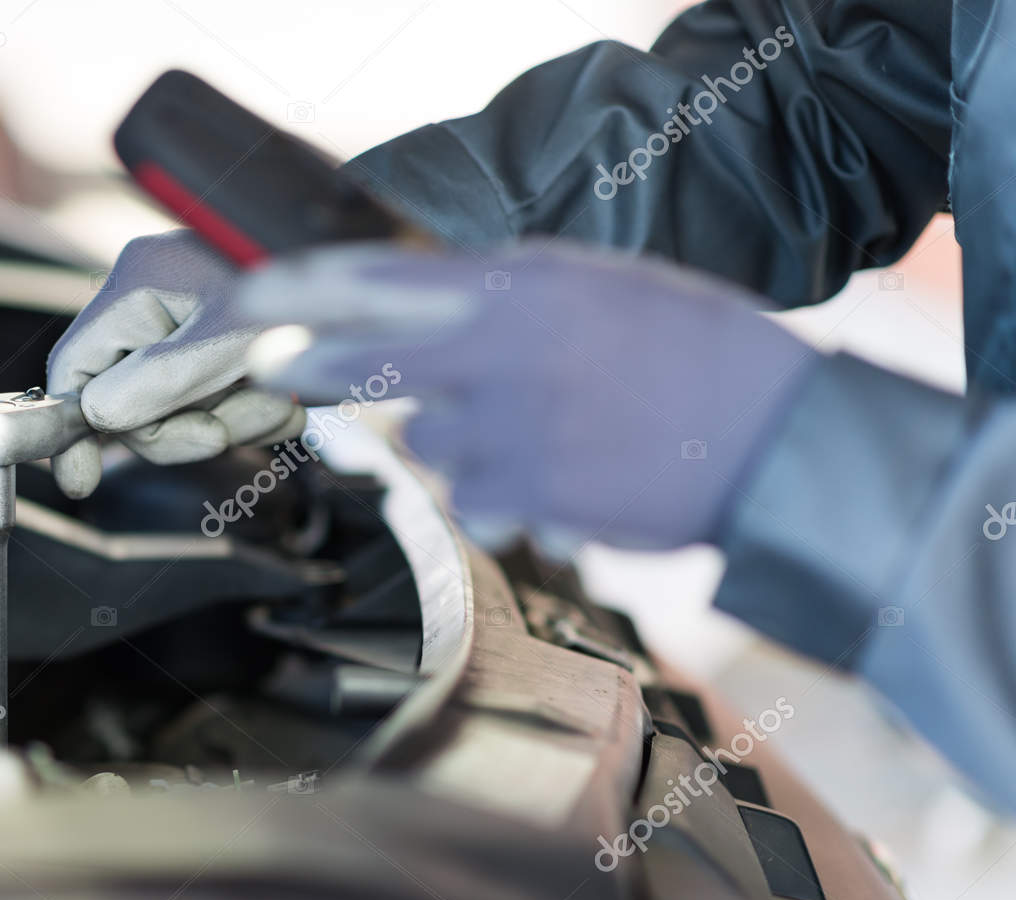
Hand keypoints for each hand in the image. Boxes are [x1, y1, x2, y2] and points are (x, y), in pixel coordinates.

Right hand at [46, 230, 305, 497]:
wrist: (385, 291)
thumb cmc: (310, 297)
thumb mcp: (228, 343)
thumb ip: (157, 383)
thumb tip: (98, 419)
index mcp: (139, 284)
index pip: (76, 366)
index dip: (74, 427)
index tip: (82, 482)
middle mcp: (157, 299)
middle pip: (130, 398)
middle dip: (182, 425)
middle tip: (225, 433)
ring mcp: (193, 323)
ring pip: (181, 407)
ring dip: (231, 421)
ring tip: (278, 404)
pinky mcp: (228, 345)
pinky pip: (218, 400)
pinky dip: (252, 412)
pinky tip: (287, 401)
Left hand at [236, 242, 825, 547]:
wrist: (770, 442)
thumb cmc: (692, 350)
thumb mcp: (595, 284)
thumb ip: (505, 290)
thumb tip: (426, 300)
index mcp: (519, 288)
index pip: (376, 280)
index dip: (297, 291)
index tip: (246, 299)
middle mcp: (499, 356)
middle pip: (366, 365)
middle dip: (320, 365)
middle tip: (283, 364)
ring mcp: (506, 435)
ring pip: (425, 443)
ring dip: (457, 440)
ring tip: (538, 428)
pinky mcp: (522, 502)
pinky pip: (469, 497)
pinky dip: (498, 492)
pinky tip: (558, 473)